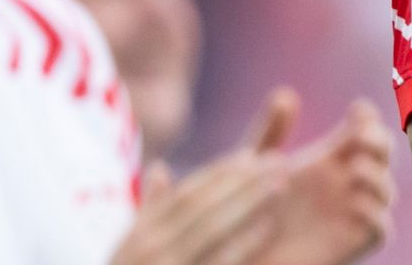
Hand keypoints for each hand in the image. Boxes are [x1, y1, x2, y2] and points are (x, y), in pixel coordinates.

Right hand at [110, 125, 287, 264]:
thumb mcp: (130, 250)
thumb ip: (150, 211)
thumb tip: (160, 168)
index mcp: (139, 236)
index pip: (185, 195)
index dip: (220, 173)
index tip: (251, 157)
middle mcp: (149, 249)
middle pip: (202, 206)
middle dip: (242, 181)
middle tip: (278, 162)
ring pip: (211, 229)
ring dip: (248, 203)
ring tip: (280, 185)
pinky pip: (216, 262)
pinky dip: (242, 243)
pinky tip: (266, 226)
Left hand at [254, 96, 395, 264]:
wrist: (241, 256)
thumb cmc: (245, 212)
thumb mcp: (254, 167)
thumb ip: (270, 132)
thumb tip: (284, 93)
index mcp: (327, 160)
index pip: (363, 130)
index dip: (367, 118)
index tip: (358, 110)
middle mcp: (344, 185)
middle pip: (381, 156)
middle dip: (380, 141)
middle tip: (361, 136)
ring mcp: (350, 214)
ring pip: (386, 192)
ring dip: (378, 177)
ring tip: (355, 169)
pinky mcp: (351, 244)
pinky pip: (379, 232)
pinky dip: (377, 217)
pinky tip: (357, 205)